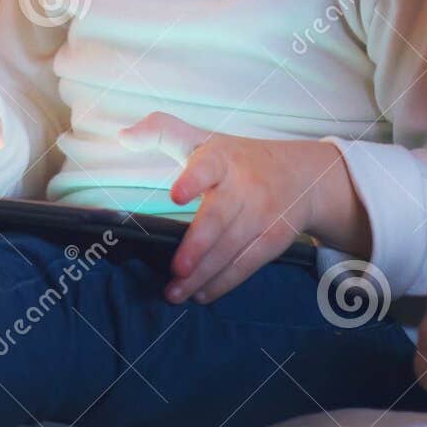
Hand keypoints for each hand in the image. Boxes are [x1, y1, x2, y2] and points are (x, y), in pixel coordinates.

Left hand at [118, 112, 339, 304]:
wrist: (304, 176)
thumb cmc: (239, 159)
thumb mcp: (204, 140)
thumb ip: (162, 132)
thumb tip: (122, 136)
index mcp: (220, 158)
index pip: (206, 166)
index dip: (193, 180)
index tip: (177, 195)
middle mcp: (243, 185)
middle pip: (219, 217)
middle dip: (198, 245)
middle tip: (177, 268)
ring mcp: (261, 214)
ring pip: (230, 247)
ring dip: (203, 274)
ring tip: (176, 292)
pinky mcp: (273, 238)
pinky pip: (247, 264)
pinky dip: (224, 282)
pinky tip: (201, 294)